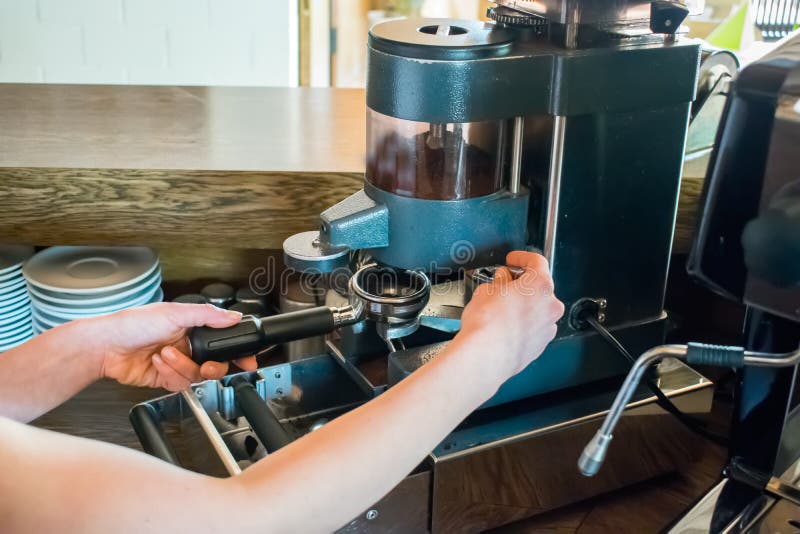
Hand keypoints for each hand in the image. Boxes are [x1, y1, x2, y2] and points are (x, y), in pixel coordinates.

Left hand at [89, 303, 257, 390]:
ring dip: (181, 367)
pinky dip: (169, 375)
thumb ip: (208, 315)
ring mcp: (177, 362)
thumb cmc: (132, 323)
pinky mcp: (165, 378)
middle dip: (210, 366)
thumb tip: (233, 315)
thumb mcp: (174, 313)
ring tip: (164, 355)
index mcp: (192, 326)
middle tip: (204, 364)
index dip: (236, 352)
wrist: (104, 346)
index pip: (222, 340)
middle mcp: (187, 345)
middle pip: (214, 364)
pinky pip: (180, 384)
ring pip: (197, 376)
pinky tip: (157, 364)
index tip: (246, 360)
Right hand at [459, 251, 563, 379]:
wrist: (486, 355)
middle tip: (503, 285)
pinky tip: (504, 326)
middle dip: (521, 284)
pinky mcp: (541, 345)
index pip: (537, 261)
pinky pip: (534, 328)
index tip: (514, 259)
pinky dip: (522, 324)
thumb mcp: (486, 290)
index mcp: (540, 285)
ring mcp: (547, 327)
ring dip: (523, 306)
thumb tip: (502, 282)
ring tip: (500, 309)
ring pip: (537, 309)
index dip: (522, 257)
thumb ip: (500, 281)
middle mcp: (550, 306)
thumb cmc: (487, 324)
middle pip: (539, 287)